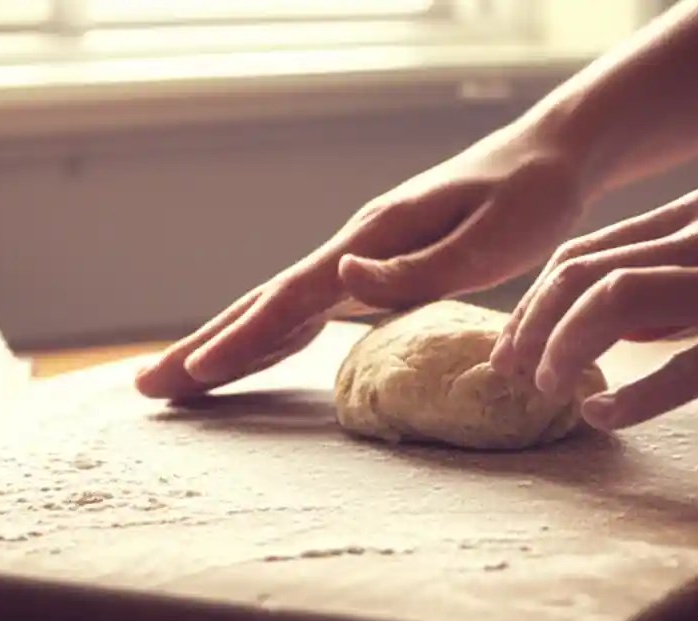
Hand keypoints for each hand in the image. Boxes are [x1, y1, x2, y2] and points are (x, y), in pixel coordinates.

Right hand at [135, 120, 589, 399]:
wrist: (550, 156)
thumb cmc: (530, 199)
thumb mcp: (490, 240)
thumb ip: (416, 269)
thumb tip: (340, 283)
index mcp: (375, 239)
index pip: (293, 298)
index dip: (241, 339)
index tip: (193, 375)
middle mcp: (355, 247)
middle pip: (266, 302)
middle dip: (206, 346)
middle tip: (147, 388)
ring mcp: (361, 255)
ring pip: (280, 306)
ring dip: (228, 343)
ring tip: (180, 379)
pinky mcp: (378, 265)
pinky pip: (311, 308)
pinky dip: (271, 334)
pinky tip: (253, 353)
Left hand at [490, 158, 697, 429]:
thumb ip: (689, 269)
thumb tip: (630, 321)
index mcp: (696, 214)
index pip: (586, 251)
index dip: (536, 298)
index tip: (514, 338)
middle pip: (579, 274)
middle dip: (528, 324)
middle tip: (505, 371)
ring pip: (615, 303)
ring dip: (564, 348)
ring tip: (546, 390)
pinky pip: (691, 364)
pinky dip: (638, 394)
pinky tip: (608, 418)